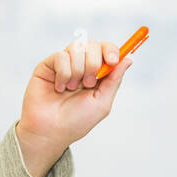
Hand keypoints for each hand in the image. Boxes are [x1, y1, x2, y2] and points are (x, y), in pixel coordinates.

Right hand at [16, 39, 133, 176]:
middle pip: (94, 45)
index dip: (111, 50)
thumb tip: (127, 59)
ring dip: (78, 71)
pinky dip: (63, 74)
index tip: (112, 61)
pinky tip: (59, 88)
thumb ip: (114, 80)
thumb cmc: (76, 121)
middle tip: (87, 84)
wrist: (51, 130)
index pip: (107, 50)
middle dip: (93, 64)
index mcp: (97, 74)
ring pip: (77, 47)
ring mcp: (65, 63)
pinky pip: (61, 56)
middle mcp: (82, 65)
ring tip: (71, 89)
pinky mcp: (49, 64)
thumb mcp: (102, 103)